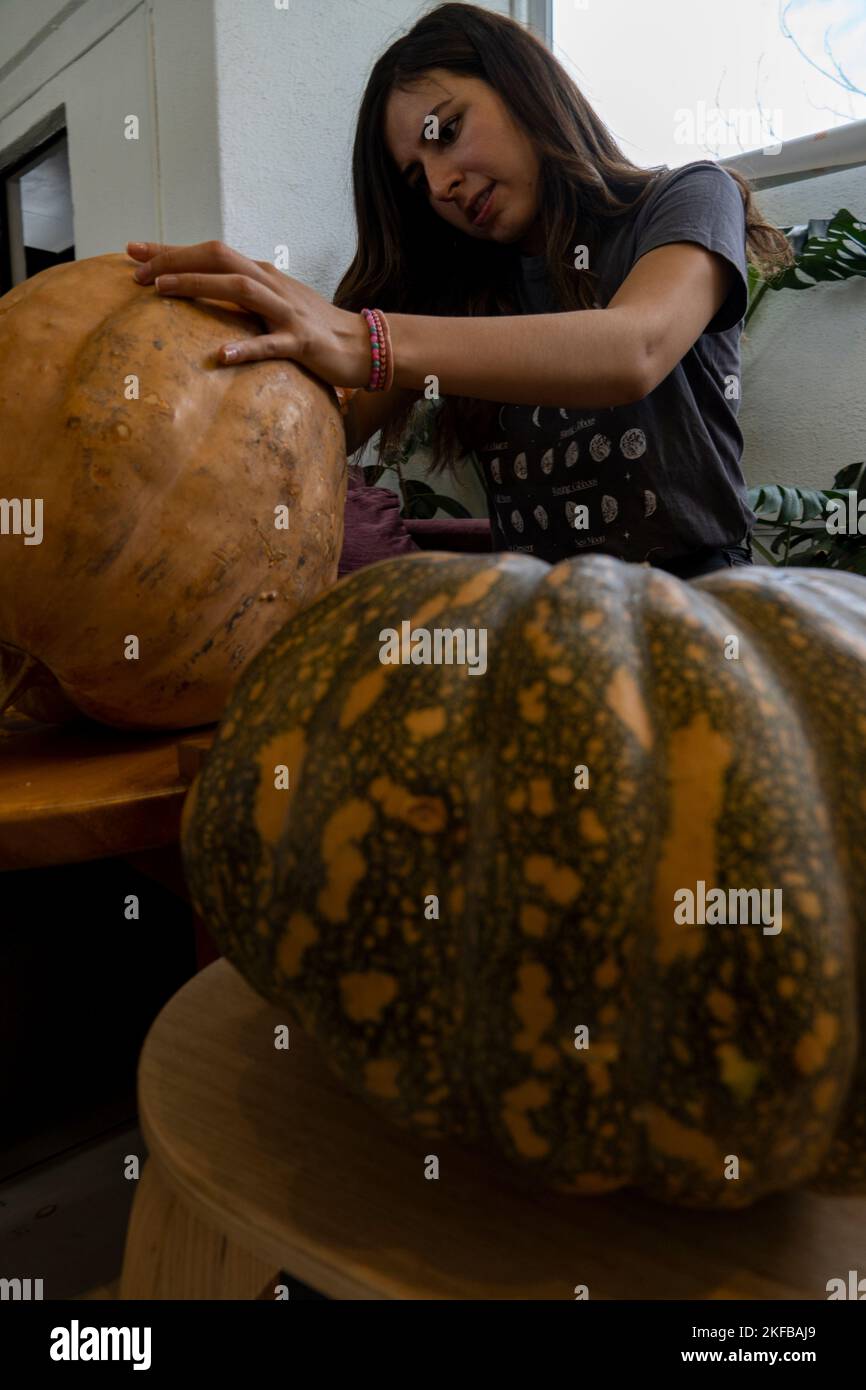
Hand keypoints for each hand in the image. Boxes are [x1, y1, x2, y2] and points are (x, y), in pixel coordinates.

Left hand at [126, 239, 370, 387]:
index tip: (131, 251)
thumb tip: (204, 289)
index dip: (170, 251)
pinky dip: (245, 348)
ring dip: (197, 285)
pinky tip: (221, 356)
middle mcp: (270, 283)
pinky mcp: (301, 343)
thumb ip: (243, 294)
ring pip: (237, 289)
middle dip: (174, 261)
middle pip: (217, 258)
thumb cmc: (313, 327)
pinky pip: (270, 344)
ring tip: (161, 292)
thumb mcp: (273, 303)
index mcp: (261, 274)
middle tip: (136, 274)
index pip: (210, 252)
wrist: (363, 345)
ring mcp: (286, 312)